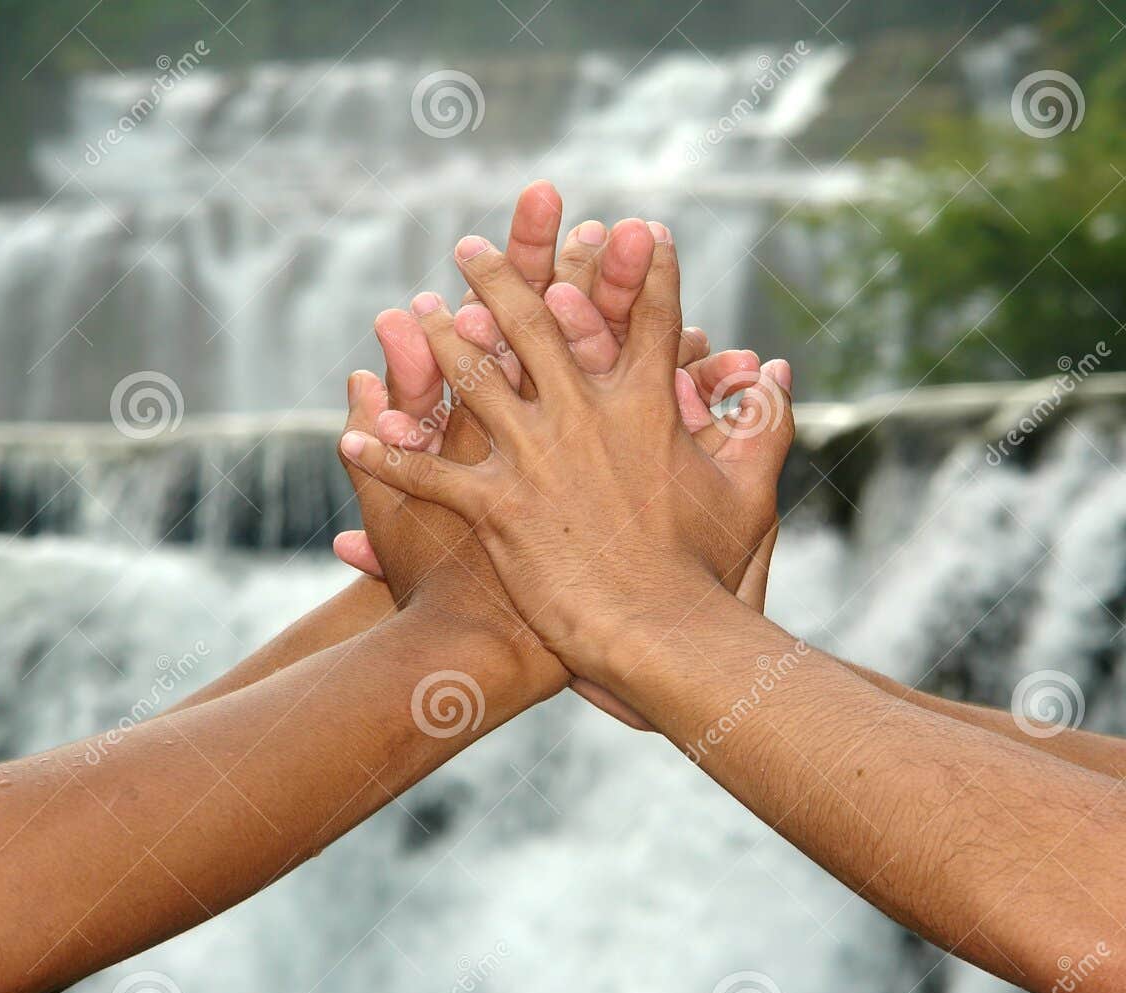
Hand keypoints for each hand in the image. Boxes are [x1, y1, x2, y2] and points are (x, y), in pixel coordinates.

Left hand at [339, 229, 793, 685]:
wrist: (657, 631)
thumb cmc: (707, 570)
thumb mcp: (750, 493)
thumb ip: (765, 424)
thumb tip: (776, 372)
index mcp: (644, 406)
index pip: (649, 318)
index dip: (647, 269)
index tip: (638, 228)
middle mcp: (582, 414)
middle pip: (535, 325)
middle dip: (501, 277)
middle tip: (469, 247)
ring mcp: (535, 456)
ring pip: (473, 380)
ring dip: (435, 343)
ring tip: (408, 313)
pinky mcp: (496, 506)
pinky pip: (430, 472)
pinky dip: (389, 453)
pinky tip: (350, 434)